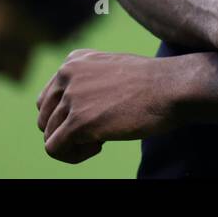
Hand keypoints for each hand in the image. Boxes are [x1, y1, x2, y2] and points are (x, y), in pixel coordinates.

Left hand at [36, 49, 179, 163]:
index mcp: (73, 60)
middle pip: (45, 118)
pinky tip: (99, 146)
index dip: (68, 116)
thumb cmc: (152, 83)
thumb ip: (88, 81)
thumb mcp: (112, 69)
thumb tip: (72, 110)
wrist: (172, 88)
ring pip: (49, 135)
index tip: (95, 116)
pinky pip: (54, 149)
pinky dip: (73, 156)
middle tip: (97, 131)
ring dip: (73, 144)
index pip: (48, 98)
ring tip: (101, 139)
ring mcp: (71, 98)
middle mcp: (66, 75)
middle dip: (67, 130)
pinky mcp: (78, 122)